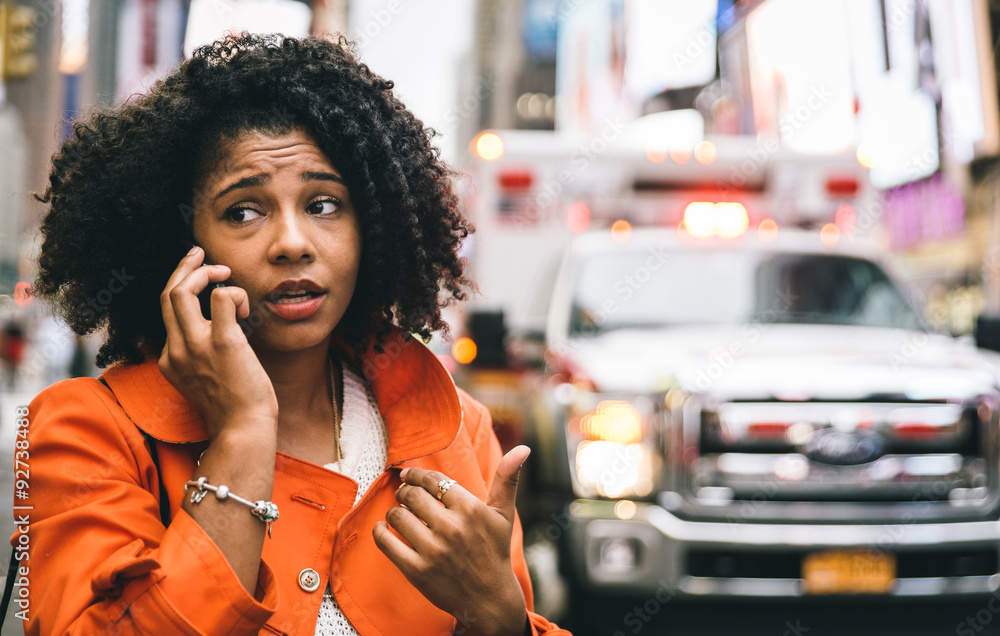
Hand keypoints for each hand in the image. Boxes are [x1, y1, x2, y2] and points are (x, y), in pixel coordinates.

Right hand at [158, 246, 277, 436]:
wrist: (243, 430)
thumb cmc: (233, 408)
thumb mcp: (204, 381)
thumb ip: (201, 357)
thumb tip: (220, 329)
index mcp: (169, 360)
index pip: (166, 313)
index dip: (181, 288)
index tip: (196, 274)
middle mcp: (176, 351)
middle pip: (166, 295)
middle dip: (183, 268)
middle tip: (200, 254)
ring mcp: (197, 346)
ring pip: (182, 291)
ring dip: (204, 273)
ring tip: (224, 271)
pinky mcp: (223, 343)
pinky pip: (221, 297)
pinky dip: (233, 292)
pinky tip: (246, 307)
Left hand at [373, 446, 530, 635]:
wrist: (489, 598)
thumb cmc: (494, 551)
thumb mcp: (503, 514)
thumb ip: (507, 478)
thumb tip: (523, 447)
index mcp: (470, 509)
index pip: (433, 480)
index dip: (417, 474)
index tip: (409, 475)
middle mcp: (451, 528)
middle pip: (412, 495)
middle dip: (404, 491)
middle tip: (403, 493)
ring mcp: (433, 550)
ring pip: (397, 516)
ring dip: (393, 510)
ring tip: (398, 512)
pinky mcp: (417, 570)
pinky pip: (386, 542)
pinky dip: (379, 531)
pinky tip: (382, 527)